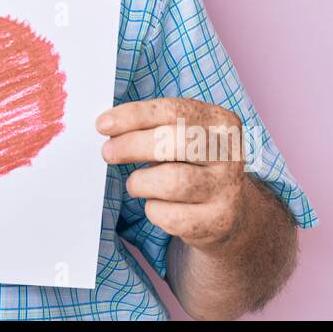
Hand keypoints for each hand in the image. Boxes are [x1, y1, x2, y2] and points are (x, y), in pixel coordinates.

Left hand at [96, 97, 249, 250]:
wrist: (228, 212)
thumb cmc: (193, 165)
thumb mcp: (183, 137)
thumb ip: (153, 127)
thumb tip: (109, 126)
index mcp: (221, 121)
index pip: (173, 111)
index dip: (134, 116)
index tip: (103, 124)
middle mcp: (229, 153)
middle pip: (175, 142)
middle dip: (132, 145)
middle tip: (108, 152)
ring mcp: (227, 189)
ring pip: (173, 181)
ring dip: (141, 182)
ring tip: (136, 183)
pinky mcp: (218, 221)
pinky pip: (171, 216)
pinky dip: (154, 210)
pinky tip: (157, 205)